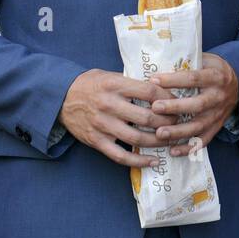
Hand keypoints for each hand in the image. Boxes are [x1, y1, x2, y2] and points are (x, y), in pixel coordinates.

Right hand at [58, 69, 175, 167]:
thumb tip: (163, 89)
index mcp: (115, 85)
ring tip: (171, 141)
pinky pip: (121, 156)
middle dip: (168, 122)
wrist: (60, 97)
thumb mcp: (110, 75)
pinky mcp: (96, 141)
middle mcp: (109, 104)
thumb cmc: (90, 84)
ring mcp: (102, 125)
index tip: (178, 102)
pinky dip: (139, 161)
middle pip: (147, 117)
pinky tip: (154, 161)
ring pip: (137, 138)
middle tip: (178, 123)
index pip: (149, 92)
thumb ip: (132, 83)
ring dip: (158, 142)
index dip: (168, 98)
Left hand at [148, 53, 238, 157]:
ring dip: (178, 131)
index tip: (153, 80)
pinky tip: (172, 151)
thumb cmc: (213, 70)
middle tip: (155, 108)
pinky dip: (188, 148)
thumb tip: (157, 61)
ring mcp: (218, 114)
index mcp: (215, 76)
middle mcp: (218, 96)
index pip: (193, 78)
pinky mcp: (216, 127)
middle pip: (197, 104)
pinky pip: (203, 141)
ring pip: (199, 126)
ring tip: (159, 133)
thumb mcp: (206, 59)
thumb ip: (187, 62)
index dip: (173, 80)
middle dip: (175, 107)